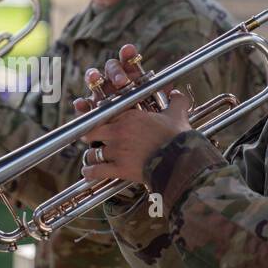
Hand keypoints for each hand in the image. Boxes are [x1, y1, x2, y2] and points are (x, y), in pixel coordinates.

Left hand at [74, 44, 192, 184]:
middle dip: (90, 136)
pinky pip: (97, 170)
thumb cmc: (177, 137)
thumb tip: (177, 93)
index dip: (101, 120)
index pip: (105, 115)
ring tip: (90, 159)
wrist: (180, 160)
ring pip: (93, 153)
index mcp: (130, 117)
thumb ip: (176, 101)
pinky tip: (88, 173)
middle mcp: (119, 132)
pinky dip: (90, 172)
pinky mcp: (119, 168)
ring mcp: (117, 151)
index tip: (100, 124)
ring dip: (91, 157)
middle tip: (90, 139)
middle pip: (92, 131)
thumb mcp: (177, 114)